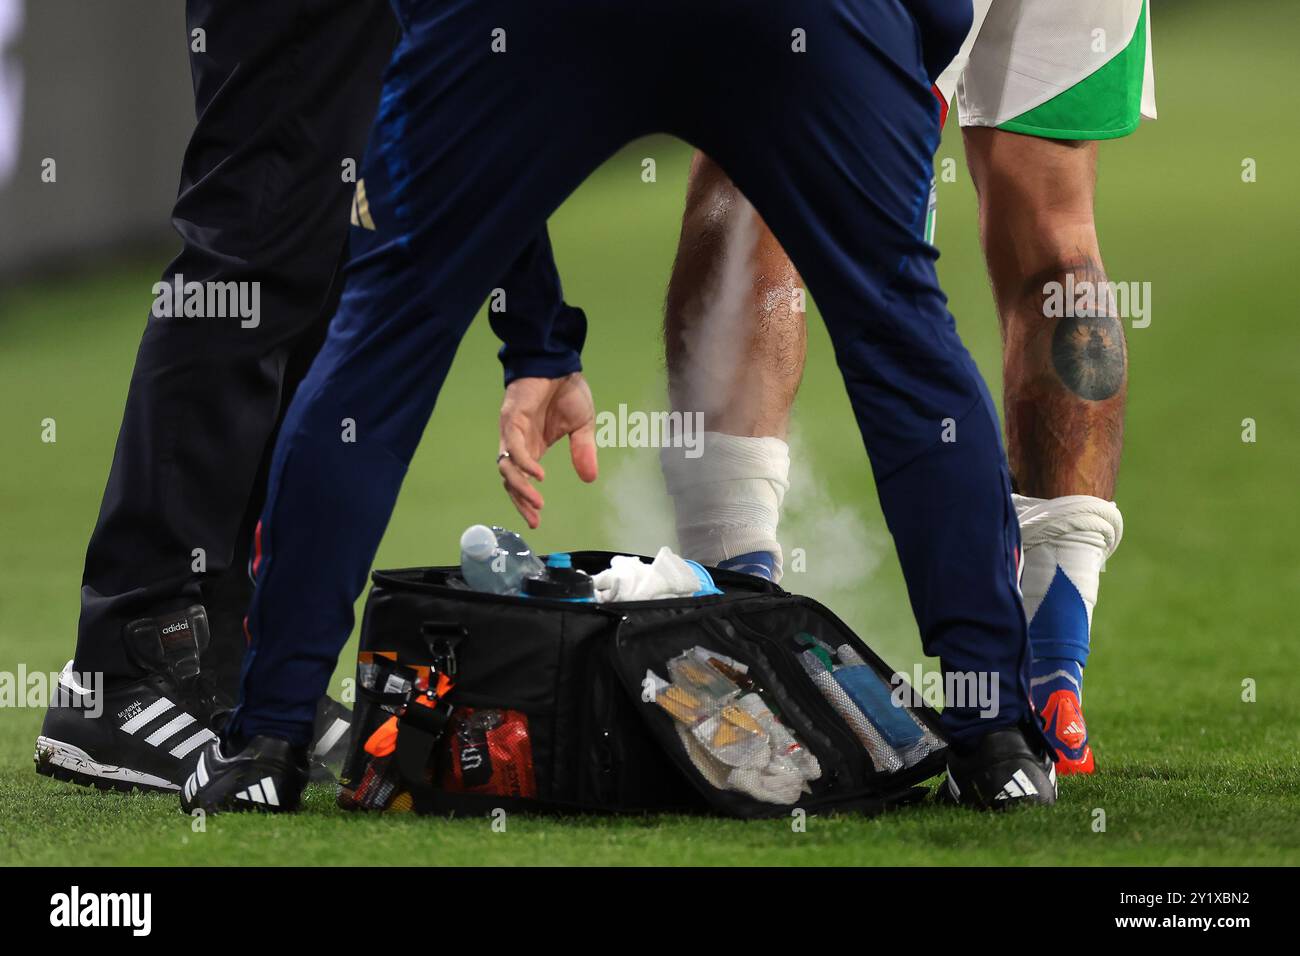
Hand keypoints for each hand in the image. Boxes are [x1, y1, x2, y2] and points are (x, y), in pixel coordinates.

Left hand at [498, 373, 597, 527]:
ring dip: (520, 487)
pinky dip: (525, 463)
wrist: (559, 361)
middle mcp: (518, 442)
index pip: (522, 480)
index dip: (525, 501)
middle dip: (520, 501)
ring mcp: (512, 431)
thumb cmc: (567, 390)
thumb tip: (590, 479)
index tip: (536, 521)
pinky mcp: (512, 418)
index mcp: (532, 446)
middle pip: (510, 479)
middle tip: (534, 519)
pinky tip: (537, 475)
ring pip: (507, 466)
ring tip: (536, 502)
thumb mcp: (582, 426)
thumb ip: (584, 451)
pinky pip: (514, 446)